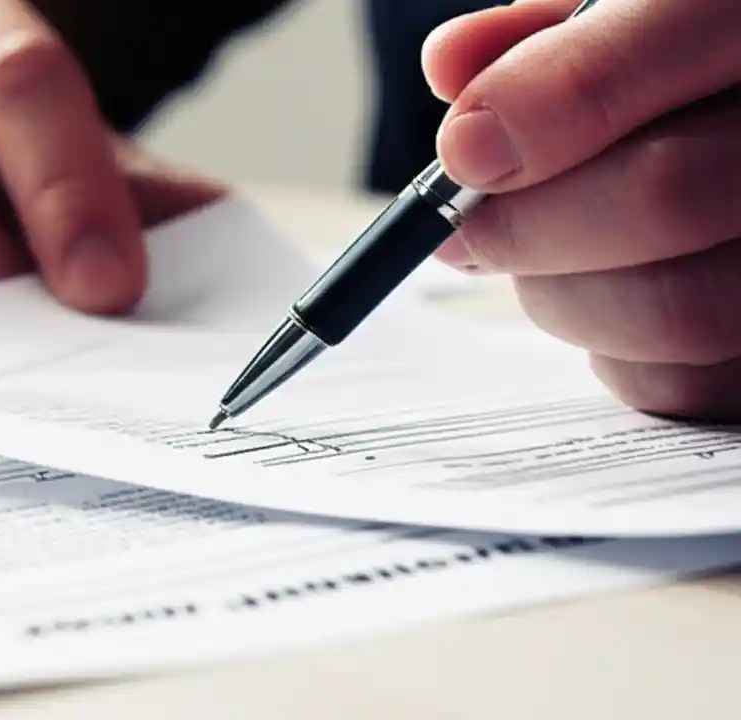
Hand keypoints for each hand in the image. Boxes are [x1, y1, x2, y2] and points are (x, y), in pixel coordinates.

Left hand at [423, 0, 740, 418]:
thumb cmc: (676, 83)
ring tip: (542, 266)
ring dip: (561, 298)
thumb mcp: (623, 24)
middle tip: (470, 229)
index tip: (462, 151)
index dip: (547, 100)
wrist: (727, 138)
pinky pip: (683, 383)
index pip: (674, 29)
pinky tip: (607, 299)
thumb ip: (552, 40)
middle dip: (526, 226)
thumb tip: (454, 66)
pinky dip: (609, 354)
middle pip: (662, 195)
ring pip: (675, 309)